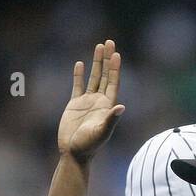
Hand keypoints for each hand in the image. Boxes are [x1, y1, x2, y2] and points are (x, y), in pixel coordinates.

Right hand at [58, 41, 125, 162]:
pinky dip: (79, 75)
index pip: (113, 82)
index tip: (117, 54)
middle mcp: (99, 101)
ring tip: (98, 46)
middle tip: (109, 42)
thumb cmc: (89, 145)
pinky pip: (78, 86)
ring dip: (96, 62)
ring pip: (93, 78)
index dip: (115, 68)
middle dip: (107, 59)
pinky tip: (80, 64)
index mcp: (107, 106)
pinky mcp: (75, 104)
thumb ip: (111, 119)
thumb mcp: (102, 132)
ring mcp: (87, 102)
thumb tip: (121, 107)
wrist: (74, 153)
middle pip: (105, 76)